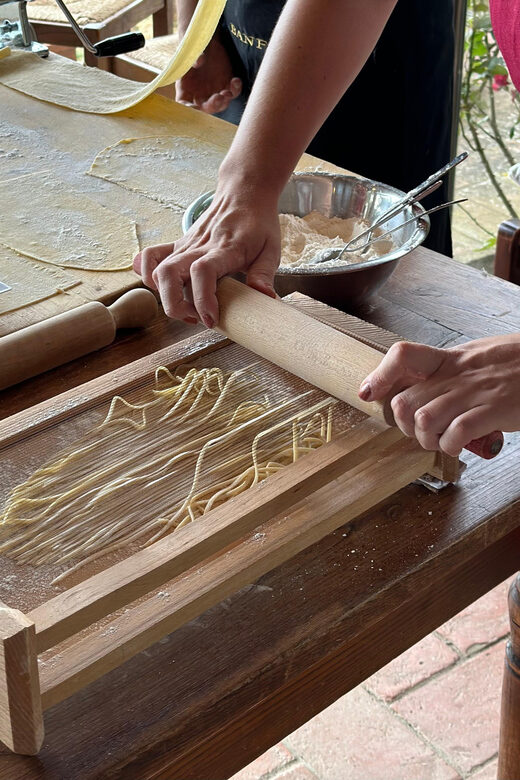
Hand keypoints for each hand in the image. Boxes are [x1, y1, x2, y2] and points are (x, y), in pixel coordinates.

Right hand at [133, 186, 280, 326]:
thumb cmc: (258, 222)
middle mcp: (199, 246)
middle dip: (175, 305)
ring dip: (164, 296)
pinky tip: (161, 287)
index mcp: (224, 248)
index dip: (202, 299)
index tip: (211, 319)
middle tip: (196, 318)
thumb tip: (267, 299)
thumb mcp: (271, 249)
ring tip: (186, 309)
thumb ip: (264, 275)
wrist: (244, 192)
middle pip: (169, 274)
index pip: (202, 272)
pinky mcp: (178, 244)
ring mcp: (185, 244)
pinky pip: (151, 257)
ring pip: (157, 270)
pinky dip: (147, 274)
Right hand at [176, 34, 241, 114]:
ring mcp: (214, 92)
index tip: (193, 108)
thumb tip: (199, 61)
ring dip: (224, 101)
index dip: (187, 109)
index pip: (183, 104)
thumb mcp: (190, 50)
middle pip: (205, 108)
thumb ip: (192, 57)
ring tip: (227, 92)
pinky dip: (235, 89)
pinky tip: (236, 80)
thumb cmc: (194, 46)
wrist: (208, 39)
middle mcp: (199, 94)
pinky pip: (233, 93)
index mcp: (186, 88)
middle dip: (212, 106)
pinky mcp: (226, 86)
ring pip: (220, 104)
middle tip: (218, 97)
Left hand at [358, 335, 519, 455]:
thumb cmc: (517, 365)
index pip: (403, 355)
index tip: (369, 393)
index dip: (380, 375)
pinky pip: (455, 432)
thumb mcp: (478, 359)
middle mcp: (457, 374)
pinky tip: (458, 446)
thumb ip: (449, 373)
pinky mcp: (493, 410)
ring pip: (423, 419)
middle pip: (404, 401)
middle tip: (419, 433)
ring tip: (439, 441)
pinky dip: (450, 446)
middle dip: (403, 426)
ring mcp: (475, 392)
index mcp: (451, 359)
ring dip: (425, 439)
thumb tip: (421, 392)